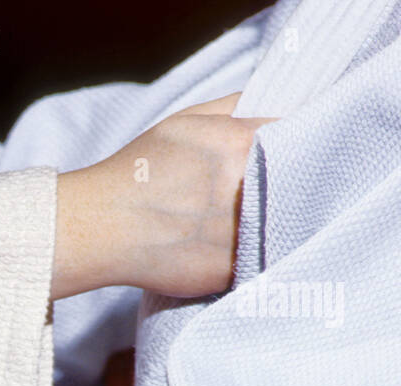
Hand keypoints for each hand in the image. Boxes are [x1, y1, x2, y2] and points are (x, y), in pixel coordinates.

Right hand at [53, 93, 275, 298]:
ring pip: (279, 224)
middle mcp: (249, 187)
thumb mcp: (184, 122)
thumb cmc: (137, 172)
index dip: (294, 144)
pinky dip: (247, 254)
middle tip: (251, 193)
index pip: (300, 136)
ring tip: (229, 221)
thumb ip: (233, 106)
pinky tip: (219, 247)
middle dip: (280, 185)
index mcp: (243, 144)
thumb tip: (271, 102)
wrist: (100, 227)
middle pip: (295, 182)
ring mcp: (242, 232)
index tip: (284, 153)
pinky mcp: (232, 269)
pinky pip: (257, 260)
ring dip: (267, 222)